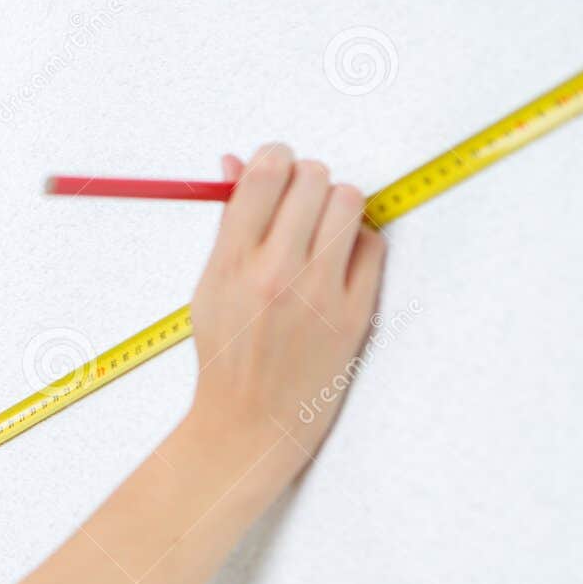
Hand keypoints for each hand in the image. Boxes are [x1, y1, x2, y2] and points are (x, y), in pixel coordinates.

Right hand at [188, 142, 386, 470]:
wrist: (251, 423)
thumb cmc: (228, 357)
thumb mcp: (209, 287)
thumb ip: (229, 225)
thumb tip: (237, 164)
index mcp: (231, 264)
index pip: (266, 173)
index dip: (276, 160)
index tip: (277, 170)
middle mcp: (275, 274)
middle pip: (313, 177)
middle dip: (307, 182)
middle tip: (300, 206)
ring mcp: (318, 294)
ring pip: (350, 201)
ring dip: (338, 206)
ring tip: (322, 232)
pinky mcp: (354, 314)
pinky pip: (373, 245)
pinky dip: (358, 244)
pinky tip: (339, 264)